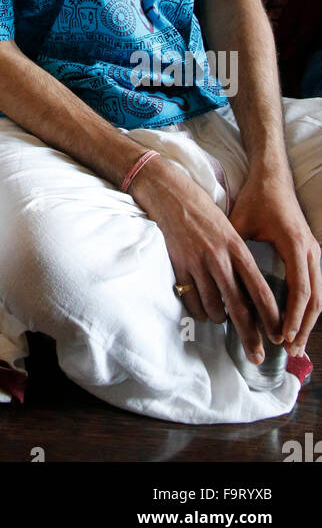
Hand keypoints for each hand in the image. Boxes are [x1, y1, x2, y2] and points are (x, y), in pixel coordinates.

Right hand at [130, 155, 283, 365]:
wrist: (170, 193)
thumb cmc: (204, 211)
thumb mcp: (230, 230)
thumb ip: (239, 259)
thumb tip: (249, 293)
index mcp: (237, 248)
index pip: (260, 289)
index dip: (271, 316)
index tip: (278, 335)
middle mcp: (219, 258)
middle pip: (239, 307)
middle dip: (250, 336)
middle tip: (257, 356)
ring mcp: (197, 264)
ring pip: (214, 308)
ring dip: (219, 319)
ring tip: (221, 318)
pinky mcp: (178, 266)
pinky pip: (191, 301)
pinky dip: (198, 310)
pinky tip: (202, 309)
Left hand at [228, 167, 321, 357]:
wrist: (273, 177)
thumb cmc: (255, 198)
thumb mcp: (240, 222)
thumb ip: (233, 249)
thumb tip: (215, 279)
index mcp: (294, 244)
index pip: (300, 289)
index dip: (292, 316)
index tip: (282, 336)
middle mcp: (310, 249)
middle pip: (315, 299)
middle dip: (303, 327)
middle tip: (291, 351)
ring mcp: (314, 252)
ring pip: (319, 295)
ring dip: (308, 321)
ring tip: (295, 344)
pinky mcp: (311, 253)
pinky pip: (316, 287)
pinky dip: (308, 308)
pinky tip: (298, 323)